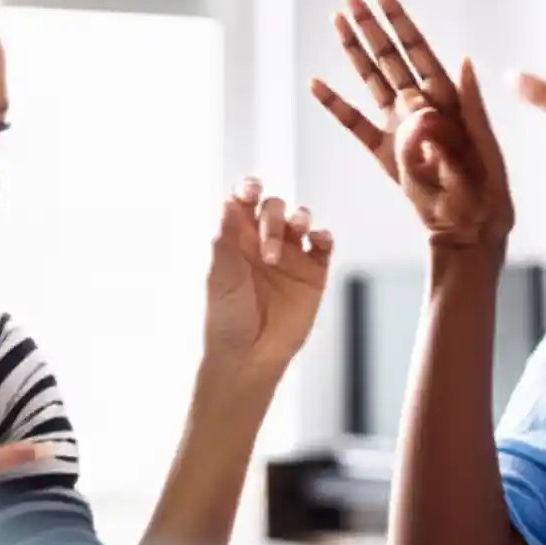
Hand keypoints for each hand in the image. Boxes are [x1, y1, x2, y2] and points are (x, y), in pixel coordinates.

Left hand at [203, 179, 333, 384]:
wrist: (250, 356)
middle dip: (274, 218)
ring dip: (301, 218)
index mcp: (237, 239)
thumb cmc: (227, 319)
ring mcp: (290, 257)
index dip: (249, 188)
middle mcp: (264, 242)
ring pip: (301, 219)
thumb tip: (230, 202)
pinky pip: (323, 245)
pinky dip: (324, 236)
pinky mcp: (313, 274)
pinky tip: (318, 239)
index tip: (252, 191)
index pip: (244, 201)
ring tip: (298, 232)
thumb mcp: (221, 276)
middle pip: (274, 207)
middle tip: (268, 253)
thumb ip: (227, 238)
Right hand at [310, 0, 511, 248]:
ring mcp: (400, 130)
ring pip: (371, 82)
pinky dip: (336, 105)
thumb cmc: (486, 189)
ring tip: (336, 21)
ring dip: (354, 52)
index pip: (419, 52)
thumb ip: (470, 106)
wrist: (470, 229)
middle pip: (390, 59)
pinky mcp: (386, 155)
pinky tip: (317, 84)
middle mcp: (420, 109)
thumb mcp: (484, 145)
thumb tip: (462, 61)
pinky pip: (356, 126)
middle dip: (370, 27)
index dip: (400, 22)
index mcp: (447, 102)